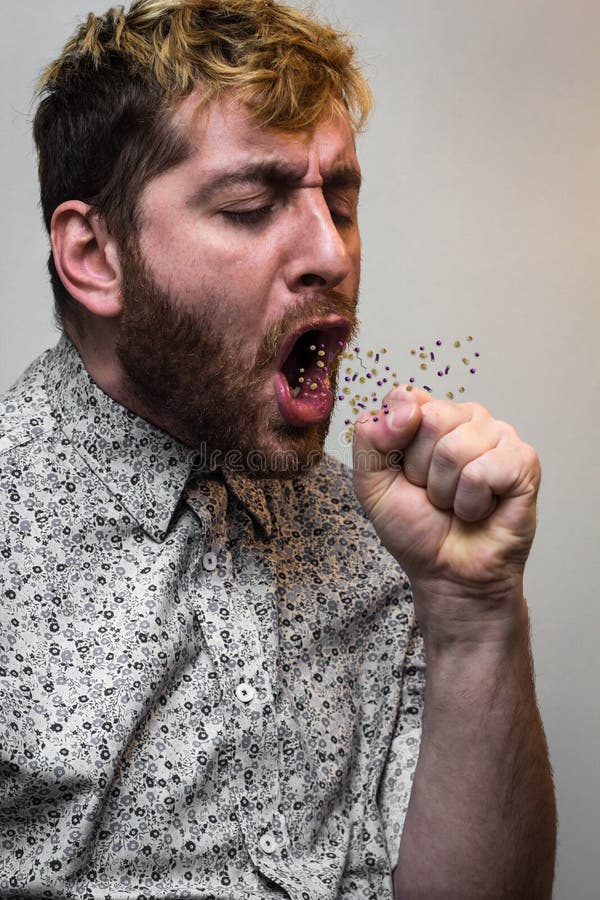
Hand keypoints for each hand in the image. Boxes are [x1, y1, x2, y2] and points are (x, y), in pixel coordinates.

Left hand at [352, 386, 540, 638]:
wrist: (446, 574)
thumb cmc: (416, 528)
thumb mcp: (371, 481)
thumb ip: (369, 436)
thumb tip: (406, 406)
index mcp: (433, 415)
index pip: (406, 398)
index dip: (394, 442)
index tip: (403, 473)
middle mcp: (468, 418)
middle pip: (432, 419)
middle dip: (420, 470)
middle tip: (433, 493)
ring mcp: (500, 436)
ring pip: (455, 448)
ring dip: (446, 492)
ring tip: (456, 504)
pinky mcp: (524, 462)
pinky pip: (483, 471)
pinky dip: (471, 503)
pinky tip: (481, 509)